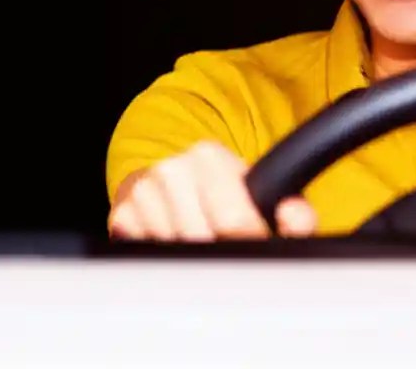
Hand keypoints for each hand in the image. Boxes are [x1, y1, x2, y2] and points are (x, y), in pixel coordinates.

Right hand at [108, 141, 316, 241]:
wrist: (170, 181)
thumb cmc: (220, 195)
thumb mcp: (261, 196)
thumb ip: (294, 214)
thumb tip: (294, 219)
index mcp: (208, 156)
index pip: (234, 220)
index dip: (251, 242)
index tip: (256, 247)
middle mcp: (170, 170)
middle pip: (202, 242)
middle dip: (219, 254)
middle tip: (227, 249)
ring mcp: (142, 192)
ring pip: (174, 253)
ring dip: (189, 258)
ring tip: (200, 242)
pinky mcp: (121, 215)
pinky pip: (147, 254)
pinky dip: (162, 258)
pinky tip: (172, 242)